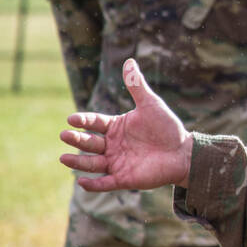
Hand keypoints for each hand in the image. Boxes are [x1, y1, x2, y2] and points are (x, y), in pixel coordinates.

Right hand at [59, 58, 193, 191]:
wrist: (183, 152)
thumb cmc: (167, 127)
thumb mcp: (151, 104)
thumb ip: (137, 86)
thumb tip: (129, 61)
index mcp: (115, 127)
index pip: (94, 123)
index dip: (83, 121)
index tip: (71, 119)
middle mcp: (112, 145)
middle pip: (89, 142)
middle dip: (76, 140)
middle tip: (64, 135)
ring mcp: (117, 162)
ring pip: (92, 163)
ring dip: (78, 162)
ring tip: (63, 158)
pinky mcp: (124, 178)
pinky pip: (106, 182)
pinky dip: (94, 184)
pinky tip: (82, 182)